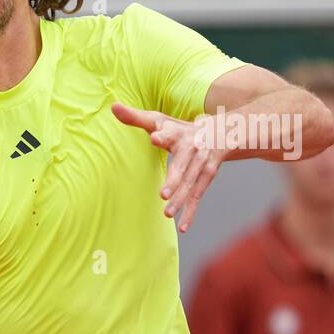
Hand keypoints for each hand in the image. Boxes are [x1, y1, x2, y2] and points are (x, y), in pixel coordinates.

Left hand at [112, 102, 222, 233]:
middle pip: (182, 166)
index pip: (170, 133)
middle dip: (175, 180)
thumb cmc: (179, 128)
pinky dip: (191, 212)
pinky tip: (182, 226)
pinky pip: (199, 196)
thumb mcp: (159, 121)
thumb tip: (113, 106)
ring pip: (191, 184)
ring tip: (167, 212)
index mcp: (178, 133)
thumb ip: (135, 117)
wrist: (221, 132)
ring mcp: (202, 164)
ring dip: (180, 200)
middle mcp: (193, 148)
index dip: (163, 135)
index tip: (155, 137)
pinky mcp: (207, 178)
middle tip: (163, 194)